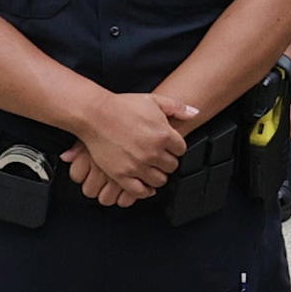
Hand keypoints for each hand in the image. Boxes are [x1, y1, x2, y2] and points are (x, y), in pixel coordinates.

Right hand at [69, 89, 190, 200]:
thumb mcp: (153, 100)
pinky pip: (140, 191)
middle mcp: (153, 152)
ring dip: (157, 175)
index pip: (181, 150)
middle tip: (158, 157)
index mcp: (163, 134)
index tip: (168, 146)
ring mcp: (137, 165)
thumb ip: (177, 107)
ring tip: (151, 168)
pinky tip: (145, 185)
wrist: (95, 114)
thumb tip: (195, 113)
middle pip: (172, 166)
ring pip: (159, 180)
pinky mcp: (122, 175)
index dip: (175, 147)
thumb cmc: (122, 106)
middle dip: (167, 161)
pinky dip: (145, 191)